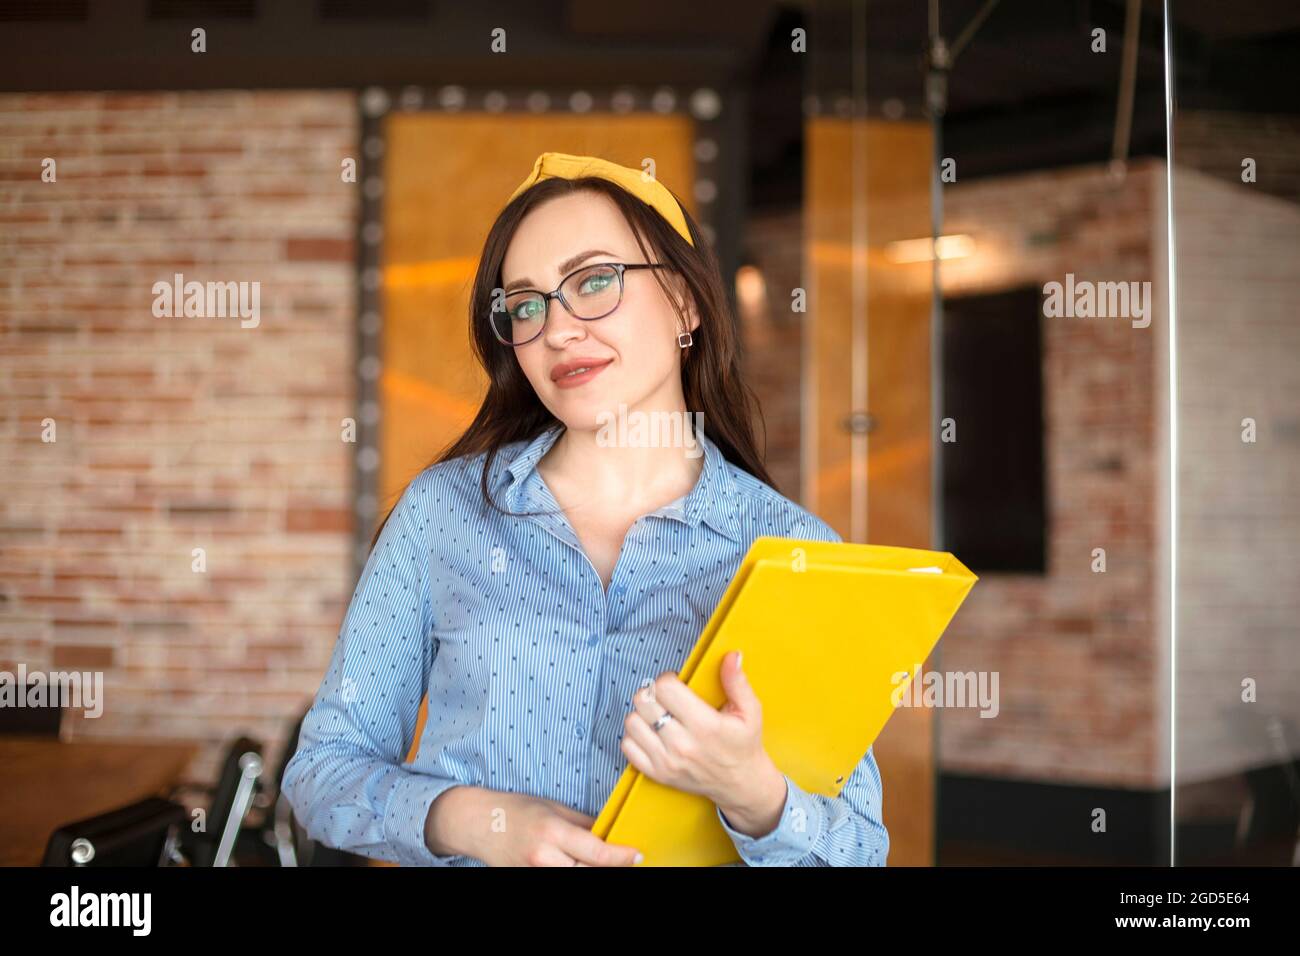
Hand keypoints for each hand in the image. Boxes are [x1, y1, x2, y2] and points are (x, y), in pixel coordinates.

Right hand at [426, 787, 642, 866]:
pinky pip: (559, 880)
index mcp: (552, 832)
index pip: (596, 852)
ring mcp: (534, 873)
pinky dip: (573, 873)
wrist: (479, 824)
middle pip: (589, 871)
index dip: (621, 857)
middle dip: (610, 867)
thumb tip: (609, 834)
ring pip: (575, 878)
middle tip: (626, 860)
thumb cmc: (516, 810)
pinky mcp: (528, 881)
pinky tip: (580, 865)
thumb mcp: (554, 808)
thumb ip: (583, 823)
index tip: (637, 855)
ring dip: (591, 870)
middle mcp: (544, 857)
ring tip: (604, 862)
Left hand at [621, 651, 788, 837]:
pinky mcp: (657, 774)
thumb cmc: (744, 745)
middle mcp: (682, 744)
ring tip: (658, 713)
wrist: (741, 785)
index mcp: (705, 726)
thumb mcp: (750, 711)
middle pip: (644, 702)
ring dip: (642, 713)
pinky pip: (628, 746)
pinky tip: (650, 731)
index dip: (667, 678)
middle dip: (653, 692)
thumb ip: (737, 682)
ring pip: (632, 722)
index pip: (665, 688)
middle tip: (665, 696)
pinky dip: (634, 735)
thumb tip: (731, 656)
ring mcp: (667, 761)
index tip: (675, 682)